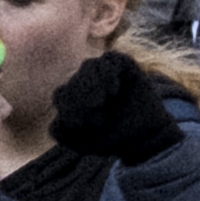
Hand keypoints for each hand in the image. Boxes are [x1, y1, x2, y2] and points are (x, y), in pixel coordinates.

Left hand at [43, 52, 187, 161]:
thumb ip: (61, 131)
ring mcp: (104, 71)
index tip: (84, 127)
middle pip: (74, 81)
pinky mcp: (123, 65)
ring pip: (88, 67)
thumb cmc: (111, 137)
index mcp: (72, 96)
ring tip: (105, 103)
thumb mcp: (80, 140)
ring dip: (94, 86)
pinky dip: (108, 74)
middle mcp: (86, 80)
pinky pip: (110, 60)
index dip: (70, 110)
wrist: (143, 138)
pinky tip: (114, 91)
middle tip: (97, 119)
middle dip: (82, 101)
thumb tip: (56, 117)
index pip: (61, 95)